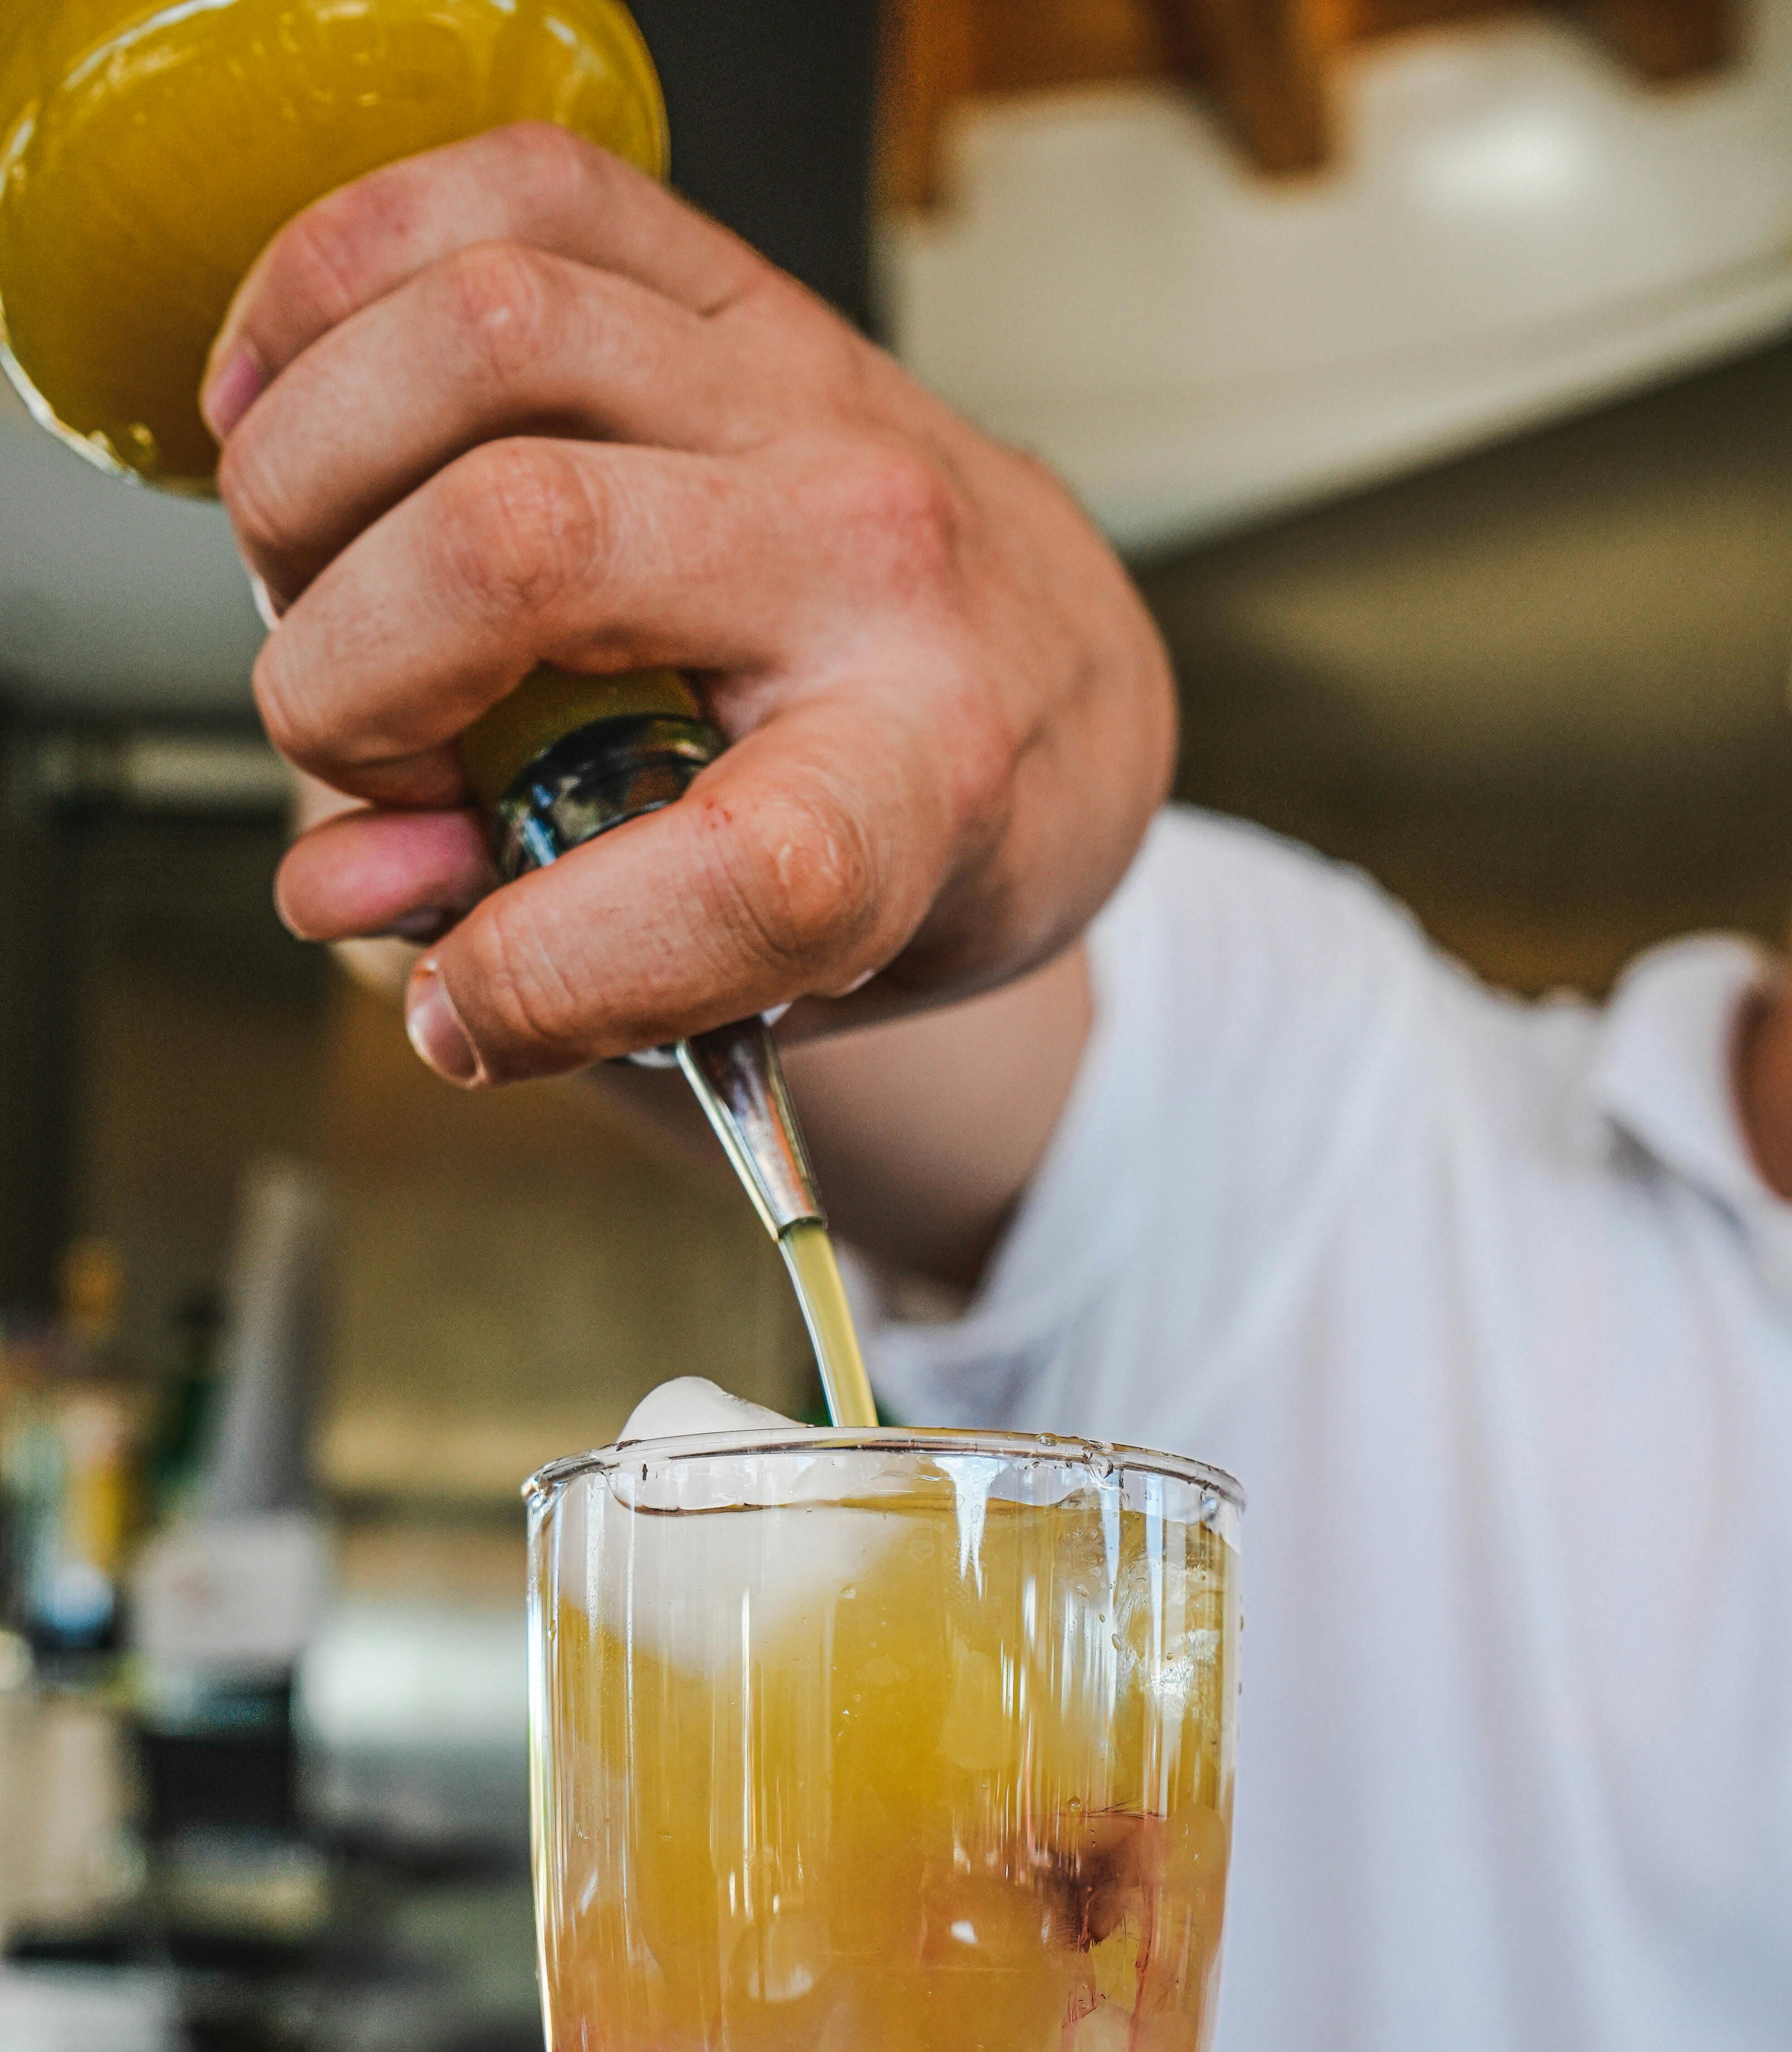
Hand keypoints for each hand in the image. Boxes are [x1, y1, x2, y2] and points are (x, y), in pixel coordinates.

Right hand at [206, 126, 1175, 1087]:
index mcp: (927, 781)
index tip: (464, 1007)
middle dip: (348, 680)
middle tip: (365, 750)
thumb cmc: (908, 845)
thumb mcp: (784, 977)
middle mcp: (878, 559)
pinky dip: (342, 288)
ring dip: (311, 479)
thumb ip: (570, 968)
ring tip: (319, 585)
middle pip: (520, 543)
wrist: (1056, 680)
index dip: (550, 972)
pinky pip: (504, 198)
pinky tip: (294, 406)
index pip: (751, 870)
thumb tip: (346, 882)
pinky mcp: (741, 285)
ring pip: (484, 334)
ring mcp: (808, 393)